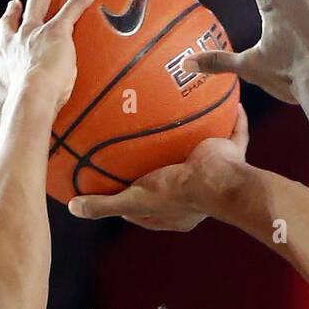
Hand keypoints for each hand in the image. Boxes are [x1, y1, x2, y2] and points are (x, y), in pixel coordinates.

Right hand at [0, 0, 111, 135]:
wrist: (30, 100)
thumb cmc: (18, 113)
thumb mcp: (4, 117)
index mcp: (3, 64)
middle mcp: (16, 42)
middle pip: (15, 19)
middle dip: (16, 8)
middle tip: (17, 1)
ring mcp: (35, 32)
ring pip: (42, 0)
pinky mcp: (57, 30)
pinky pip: (76, 4)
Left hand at [67, 104, 249, 229]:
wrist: (220, 182)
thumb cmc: (177, 193)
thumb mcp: (134, 199)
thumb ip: (105, 203)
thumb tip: (73, 208)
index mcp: (174, 210)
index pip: (147, 205)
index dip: (130, 195)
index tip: (114, 180)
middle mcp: (195, 194)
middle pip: (175, 176)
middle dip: (161, 162)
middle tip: (144, 145)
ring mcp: (214, 174)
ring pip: (204, 151)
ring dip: (196, 135)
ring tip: (182, 114)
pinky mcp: (232, 156)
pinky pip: (235, 133)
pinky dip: (234, 119)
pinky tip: (228, 99)